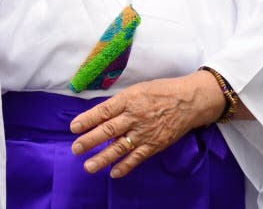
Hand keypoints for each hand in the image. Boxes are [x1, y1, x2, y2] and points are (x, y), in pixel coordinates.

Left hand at [68, 72, 223, 178]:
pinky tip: (113, 173)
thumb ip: (121, 102)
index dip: (87, 119)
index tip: (73, 127)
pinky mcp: (155, 144)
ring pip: (120, 147)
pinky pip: (137, 157)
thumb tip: (102, 114)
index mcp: (129, 99)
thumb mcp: (138, 89)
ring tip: (88, 166)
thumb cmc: (161, 91)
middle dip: (89, 140)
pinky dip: (125, 166)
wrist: (189, 101)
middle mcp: (135, 116)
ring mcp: (145, 132)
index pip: (104, 110)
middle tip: (75, 148)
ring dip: (102, 158)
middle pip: (108, 129)